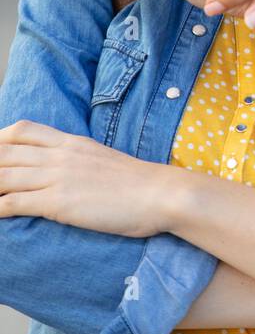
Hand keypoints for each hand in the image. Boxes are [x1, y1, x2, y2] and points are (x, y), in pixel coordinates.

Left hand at [0, 120, 173, 237]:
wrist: (159, 194)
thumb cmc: (140, 184)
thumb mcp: (104, 159)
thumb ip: (82, 160)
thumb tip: (71, 173)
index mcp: (72, 143)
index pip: (23, 131)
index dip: (0, 140)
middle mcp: (59, 156)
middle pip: (6, 152)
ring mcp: (57, 177)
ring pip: (4, 176)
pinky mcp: (58, 202)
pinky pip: (14, 202)